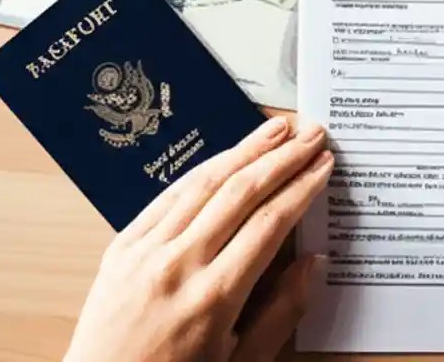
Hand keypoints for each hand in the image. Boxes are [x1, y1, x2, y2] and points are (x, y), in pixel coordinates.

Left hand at [63, 116, 332, 361]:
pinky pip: (166, 197)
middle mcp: (178, 265)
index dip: (301, 187)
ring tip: (274, 130)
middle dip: (281, 158)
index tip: (323, 165)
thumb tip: (314, 263)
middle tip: (310, 133)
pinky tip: (223, 156)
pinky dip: (200, 171)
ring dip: (243, 150)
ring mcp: (144, 252)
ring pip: (203, 184)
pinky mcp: (120, 248)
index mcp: (214, 298)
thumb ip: (280, 314)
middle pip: (241, 193)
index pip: (270, 223)